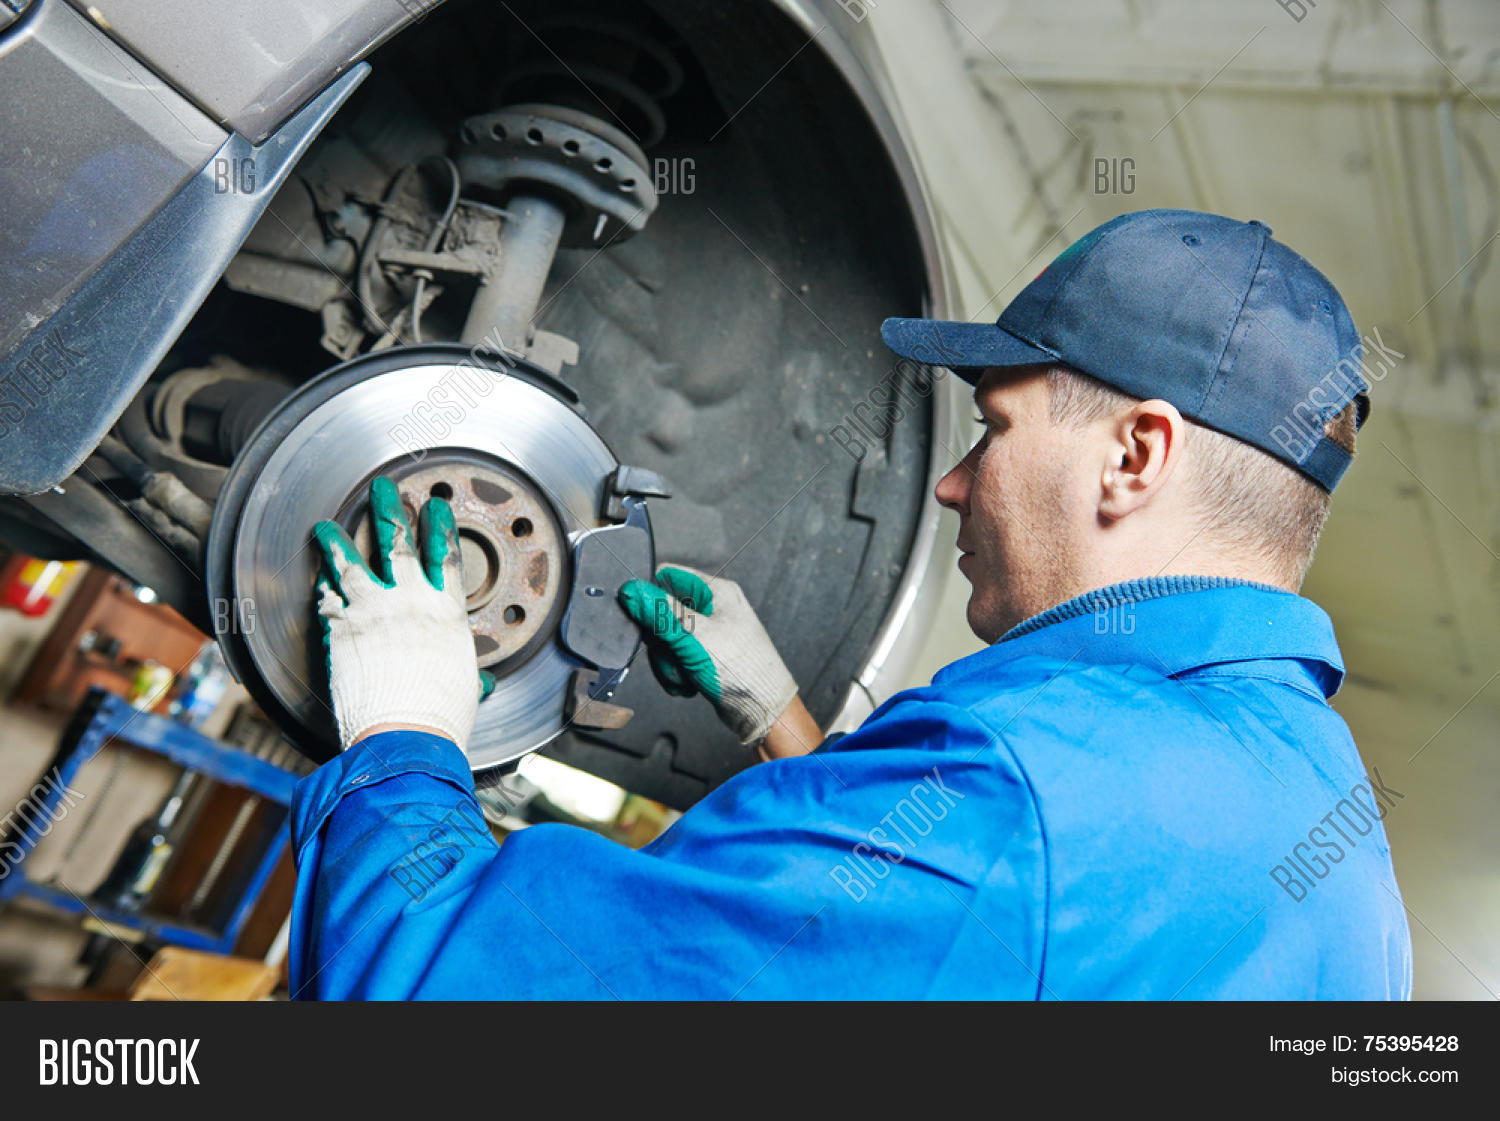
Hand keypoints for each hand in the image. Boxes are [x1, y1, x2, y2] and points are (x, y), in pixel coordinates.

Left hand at [313, 476, 492, 751]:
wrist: (404, 731)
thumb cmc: (439, 716)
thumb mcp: (466, 688)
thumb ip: (470, 677)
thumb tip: (482, 685)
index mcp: (447, 613)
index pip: (447, 558)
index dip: (439, 528)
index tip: (434, 508)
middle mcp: (411, 601)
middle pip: (400, 544)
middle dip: (391, 512)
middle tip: (383, 490)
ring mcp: (373, 609)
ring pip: (353, 561)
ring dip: (340, 538)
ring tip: (328, 524)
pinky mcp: (341, 626)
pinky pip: (328, 592)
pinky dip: (322, 577)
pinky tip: (316, 568)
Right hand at [617, 565, 797, 746]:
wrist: (762, 710)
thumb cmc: (743, 670)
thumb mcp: (695, 637)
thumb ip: (661, 613)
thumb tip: (633, 591)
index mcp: (716, 592)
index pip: (667, 577)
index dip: (650, 597)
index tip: (642, 618)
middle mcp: (713, 609)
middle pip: (661, 612)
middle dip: (661, 641)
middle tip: (672, 654)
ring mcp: (708, 633)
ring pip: (665, 639)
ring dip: (668, 662)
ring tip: (685, 674)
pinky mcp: (704, 655)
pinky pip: (674, 658)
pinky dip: (676, 674)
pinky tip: (689, 683)